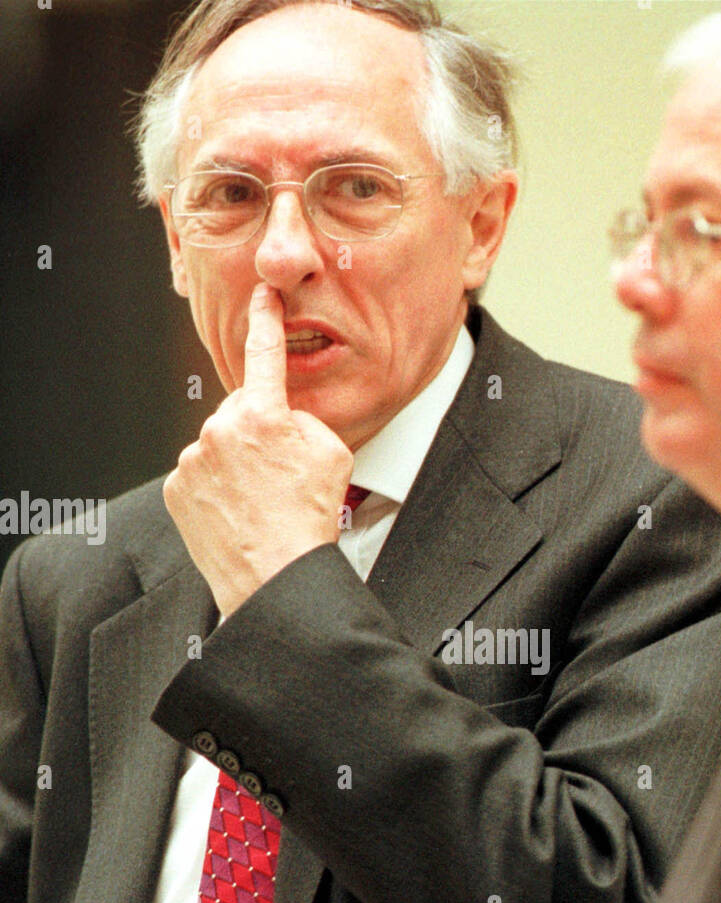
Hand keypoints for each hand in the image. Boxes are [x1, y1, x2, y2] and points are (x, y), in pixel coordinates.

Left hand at [164, 282, 355, 616]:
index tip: (262, 295)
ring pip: (219, 445)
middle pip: (242, 412)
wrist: (275, 578)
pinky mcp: (176, 489)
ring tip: (261, 501)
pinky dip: (217, 487)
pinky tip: (238, 511)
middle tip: (282, 474)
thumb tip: (282, 417)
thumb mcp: (333, 456)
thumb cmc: (309, 521)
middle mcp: (220, 430)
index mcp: (262, 416)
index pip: (264, 355)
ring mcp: (193, 460)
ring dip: (238, 462)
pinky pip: (201, 475)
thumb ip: (305, 420)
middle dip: (260, 431)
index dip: (266, 320)